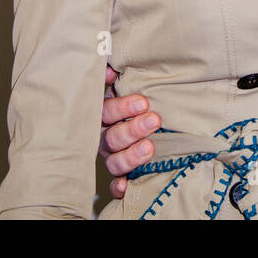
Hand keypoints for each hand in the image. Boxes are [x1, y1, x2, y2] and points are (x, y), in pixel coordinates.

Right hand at [99, 65, 160, 198]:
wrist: (140, 114)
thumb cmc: (130, 98)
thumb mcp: (122, 83)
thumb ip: (113, 75)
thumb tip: (111, 70)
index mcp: (103, 114)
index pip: (106, 112)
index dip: (122, 108)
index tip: (143, 102)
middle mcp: (104, 137)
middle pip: (112, 137)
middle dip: (133, 129)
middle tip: (154, 120)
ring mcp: (111, 156)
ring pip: (114, 161)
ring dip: (130, 156)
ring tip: (150, 147)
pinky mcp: (119, 173)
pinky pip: (115, 183)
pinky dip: (118, 186)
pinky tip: (125, 187)